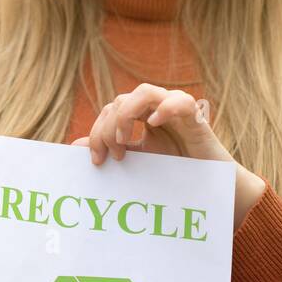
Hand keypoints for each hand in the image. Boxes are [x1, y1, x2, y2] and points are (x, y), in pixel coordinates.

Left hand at [70, 83, 265, 228]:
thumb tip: (74, 147)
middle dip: (108, 128)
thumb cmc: (174, 174)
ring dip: (127, 115)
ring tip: (124, 143)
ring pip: (145, 92)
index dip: (97, 132)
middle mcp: (155, 110)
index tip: (96, 161)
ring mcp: (175, 112)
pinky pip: (180, 101)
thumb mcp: (136, 163)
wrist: (208, 189)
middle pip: (120, 100)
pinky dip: (165, 108)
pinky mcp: (195, 120)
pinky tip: (153, 124)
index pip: (110, 110)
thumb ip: (109, 152)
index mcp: (140, 118)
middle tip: (112, 155)